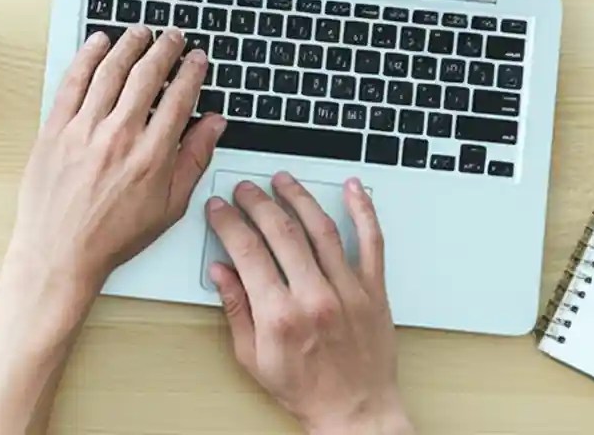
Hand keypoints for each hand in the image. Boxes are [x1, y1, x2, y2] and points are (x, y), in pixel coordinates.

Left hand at [9, 25, 225, 294]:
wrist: (60, 253)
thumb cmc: (112, 237)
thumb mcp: (169, 207)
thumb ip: (194, 159)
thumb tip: (214, 125)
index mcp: (151, 155)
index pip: (178, 97)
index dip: (191, 71)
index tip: (197, 59)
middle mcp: (119, 135)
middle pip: (146, 75)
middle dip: (164, 48)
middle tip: (172, 36)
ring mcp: (84, 129)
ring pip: (110, 70)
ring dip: (129, 45)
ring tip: (140, 32)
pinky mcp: (55, 129)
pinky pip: (72, 82)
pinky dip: (87, 57)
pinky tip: (98, 44)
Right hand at [206, 173, 412, 434]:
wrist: (355, 412)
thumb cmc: (306, 389)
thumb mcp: (252, 358)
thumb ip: (236, 310)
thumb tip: (220, 272)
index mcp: (280, 316)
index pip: (247, 251)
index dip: (228, 223)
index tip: (219, 209)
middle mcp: (315, 297)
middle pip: (281, 231)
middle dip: (257, 202)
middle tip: (245, 189)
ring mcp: (348, 290)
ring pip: (321, 228)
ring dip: (299, 197)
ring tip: (283, 180)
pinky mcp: (374, 290)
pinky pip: (371, 242)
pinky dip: (364, 211)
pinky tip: (352, 189)